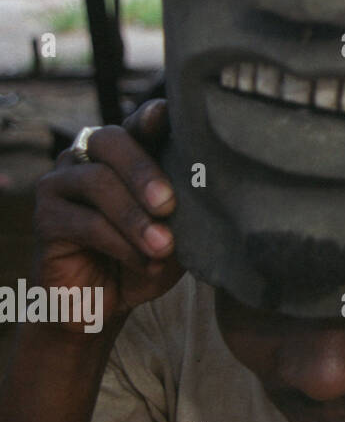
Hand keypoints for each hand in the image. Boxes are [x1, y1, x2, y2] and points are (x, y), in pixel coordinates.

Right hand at [31, 99, 182, 334]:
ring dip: (135, 217)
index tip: (167, 116)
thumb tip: (221, 189)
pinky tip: (145, 262)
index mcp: (127, 152)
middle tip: (169, 204)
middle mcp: (89, 158)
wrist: (110, 305)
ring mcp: (61, 184)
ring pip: (97, 182)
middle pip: (110, 140)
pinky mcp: (45, 219)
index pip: (138, 123)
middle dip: (143, 169)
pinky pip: (85, 222)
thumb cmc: (148, 257)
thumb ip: (191, 204)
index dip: (151, 116)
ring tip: (164, 246)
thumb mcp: (179, 229)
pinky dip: (121, 244)